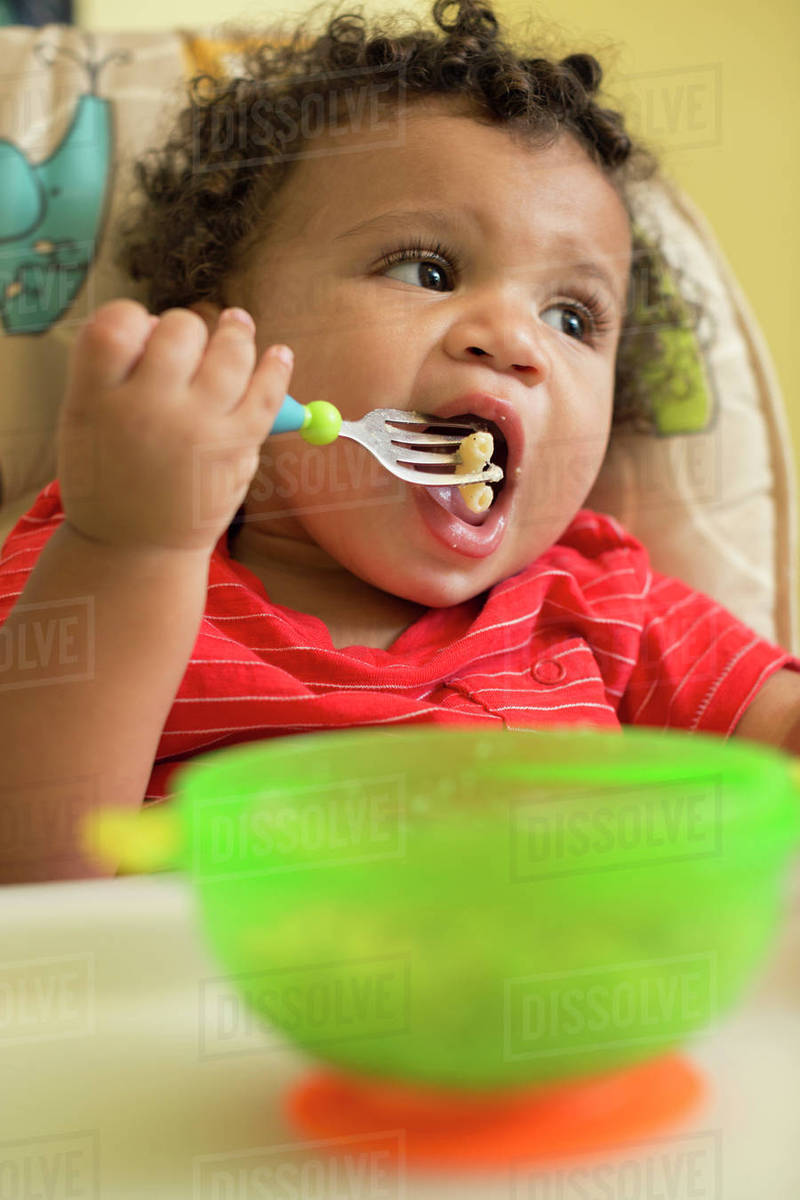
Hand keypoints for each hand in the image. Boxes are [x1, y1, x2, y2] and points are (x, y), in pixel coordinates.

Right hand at [58, 299, 292, 554]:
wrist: (132, 551)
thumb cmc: (109, 481)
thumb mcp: (86, 425)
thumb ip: (117, 376)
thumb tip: (165, 327)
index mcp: (97, 399)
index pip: (115, 324)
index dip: (133, 318)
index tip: (144, 331)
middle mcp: (147, 408)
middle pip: (179, 331)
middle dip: (186, 329)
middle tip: (190, 340)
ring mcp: (196, 427)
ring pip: (228, 353)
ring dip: (235, 333)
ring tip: (237, 324)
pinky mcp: (235, 447)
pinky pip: (266, 394)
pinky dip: (276, 368)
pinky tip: (280, 355)